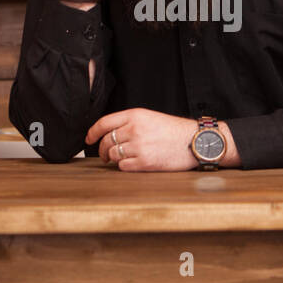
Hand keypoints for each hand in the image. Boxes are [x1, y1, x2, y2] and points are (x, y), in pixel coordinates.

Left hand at [87, 108, 201, 171]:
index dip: (92, 132)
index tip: (88, 138)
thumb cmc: (174, 130)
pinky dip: (124, 166)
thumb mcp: (150, 117)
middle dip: (102, 150)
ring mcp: (139, 146)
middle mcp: (135, 129)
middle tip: (105, 154)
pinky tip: (131, 164)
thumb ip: (130, 122)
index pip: (104, 123)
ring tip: (118, 159)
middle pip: (106, 141)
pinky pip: (123, 166)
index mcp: (135, 115)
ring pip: (113, 154)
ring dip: (113, 159)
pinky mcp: (145, 162)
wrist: (194, 141)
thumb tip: (109, 134)